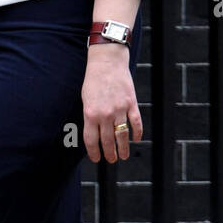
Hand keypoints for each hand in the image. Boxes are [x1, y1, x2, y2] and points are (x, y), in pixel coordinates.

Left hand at [81, 43, 142, 162]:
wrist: (107, 63)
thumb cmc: (94, 80)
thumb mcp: (86, 100)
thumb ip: (90, 117)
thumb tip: (95, 134)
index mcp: (90, 114)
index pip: (91, 140)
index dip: (94, 152)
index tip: (97, 158)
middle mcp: (105, 115)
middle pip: (108, 141)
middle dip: (110, 153)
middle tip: (112, 160)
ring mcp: (120, 109)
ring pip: (123, 135)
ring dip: (123, 148)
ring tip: (124, 155)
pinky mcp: (131, 104)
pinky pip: (136, 123)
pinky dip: (137, 133)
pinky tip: (136, 139)